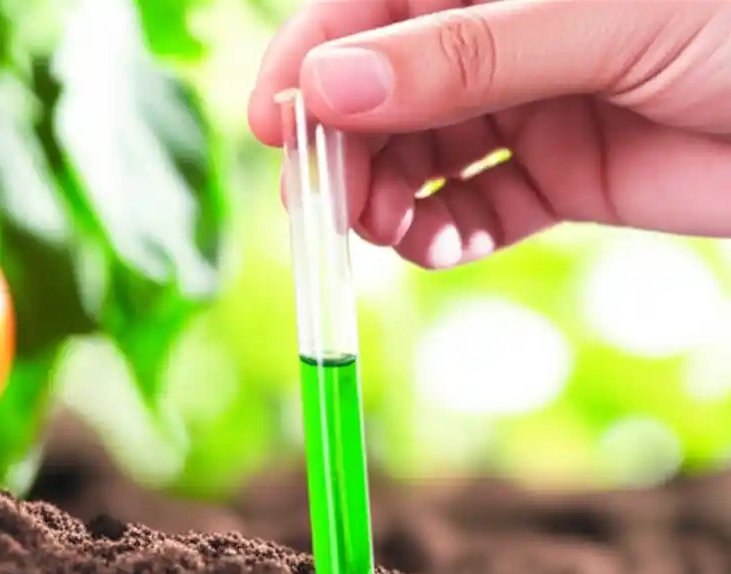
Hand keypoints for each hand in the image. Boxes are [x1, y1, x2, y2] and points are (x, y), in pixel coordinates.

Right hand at [249, 0, 730, 268]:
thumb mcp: (602, 18)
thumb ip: (465, 54)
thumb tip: (331, 85)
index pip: (367, 4)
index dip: (311, 59)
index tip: (275, 123)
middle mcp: (499, 30)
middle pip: (377, 87)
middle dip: (342, 147)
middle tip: (322, 207)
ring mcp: (527, 102)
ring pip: (414, 152)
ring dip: (382, 197)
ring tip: (381, 235)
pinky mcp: (559, 173)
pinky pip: (472, 205)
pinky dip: (443, 231)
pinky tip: (442, 245)